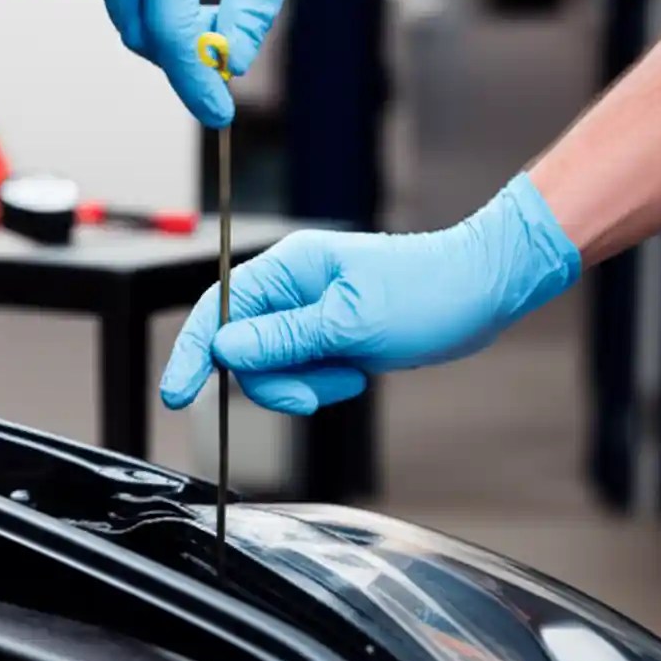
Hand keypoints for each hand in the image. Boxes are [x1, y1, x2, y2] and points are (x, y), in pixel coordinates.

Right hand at [101, 0, 286, 127]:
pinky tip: (192, 11)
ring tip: (211, 35)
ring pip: (123, 13)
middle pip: (134, 28)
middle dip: (176, 63)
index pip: (170, 29)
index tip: (218, 112)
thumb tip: (234, 61)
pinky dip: (152, 14)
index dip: (195, 79)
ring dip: (164, 37)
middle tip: (217, 78)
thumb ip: (257, 3)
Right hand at [159, 173, 582, 415]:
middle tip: (315, 392)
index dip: (193, 353)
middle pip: (242, 349)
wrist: (483, 291)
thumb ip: (281, 340)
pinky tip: (358, 371)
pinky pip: (301, 371)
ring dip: (306, 384)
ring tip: (352, 372)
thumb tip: (224, 350)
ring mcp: (307, 313)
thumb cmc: (427, 293)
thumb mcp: (349, 323)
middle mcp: (289, 288)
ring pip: (272, 367)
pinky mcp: (325, 334)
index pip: (217, 311)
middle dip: (275, 380)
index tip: (177, 392)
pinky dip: (324, 382)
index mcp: (286, 268)